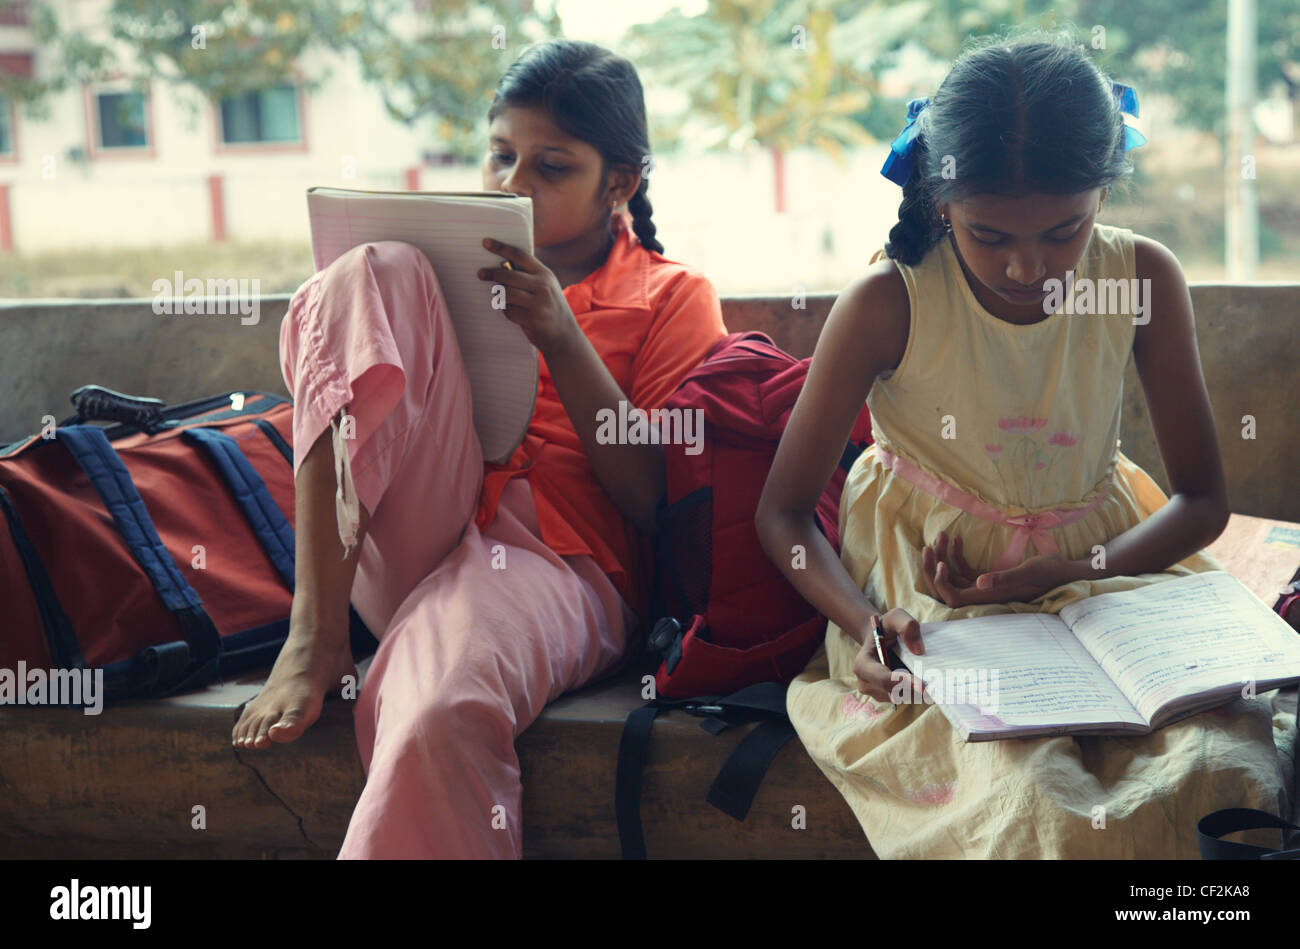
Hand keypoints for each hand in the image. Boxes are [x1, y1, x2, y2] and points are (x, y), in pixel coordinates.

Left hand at [477, 238, 581, 357]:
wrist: (565, 335)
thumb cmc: (551, 308)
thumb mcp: (546, 287)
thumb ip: (529, 277)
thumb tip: (503, 266)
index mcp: (545, 274)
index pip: (520, 255)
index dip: (501, 247)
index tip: (486, 242)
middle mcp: (543, 286)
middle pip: (508, 275)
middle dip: (492, 274)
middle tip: (481, 274)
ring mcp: (538, 303)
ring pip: (506, 293)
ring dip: (499, 295)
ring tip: (499, 297)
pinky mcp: (532, 319)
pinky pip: (509, 311)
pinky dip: (506, 310)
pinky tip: (512, 312)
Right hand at [851, 608, 925, 702]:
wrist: (880, 638)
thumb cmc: (887, 627)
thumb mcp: (896, 617)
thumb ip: (907, 626)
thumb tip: (918, 650)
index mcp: (863, 664)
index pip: (883, 679)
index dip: (902, 682)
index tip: (922, 685)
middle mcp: (865, 682)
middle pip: (893, 692)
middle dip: (914, 689)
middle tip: (935, 683)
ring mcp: (875, 692)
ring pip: (901, 697)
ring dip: (916, 690)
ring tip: (928, 677)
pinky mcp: (887, 697)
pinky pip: (904, 698)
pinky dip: (915, 692)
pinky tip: (922, 680)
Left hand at [921, 530, 1080, 605]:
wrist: (1066, 571)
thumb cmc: (1051, 572)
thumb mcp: (1029, 571)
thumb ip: (1005, 578)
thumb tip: (980, 583)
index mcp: (990, 597)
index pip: (953, 598)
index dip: (940, 584)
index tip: (940, 562)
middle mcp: (983, 595)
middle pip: (947, 588)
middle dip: (935, 568)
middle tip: (932, 544)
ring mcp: (985, 587)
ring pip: (954, 577)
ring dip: (944, 558)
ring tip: (942, 535)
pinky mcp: (990, 579)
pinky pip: (965, 570)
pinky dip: (956, 556)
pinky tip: (956, 538)